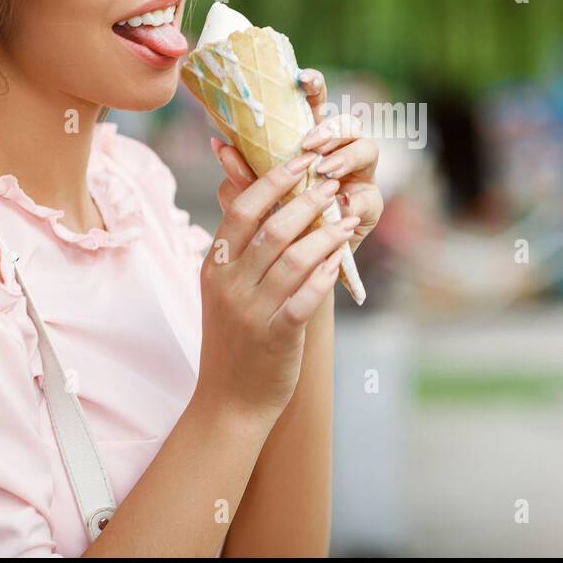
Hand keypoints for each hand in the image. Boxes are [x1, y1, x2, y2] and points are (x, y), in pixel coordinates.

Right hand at [197, 153, 360, 421]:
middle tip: (333, 184)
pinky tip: (342, 259)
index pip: (243, 209)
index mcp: (214, 265)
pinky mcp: (275, 336)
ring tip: (348, 220)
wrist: (228, 401)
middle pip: (272, 227)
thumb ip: (241, 247)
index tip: (303, 160)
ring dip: (326, 234)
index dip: (275, 180)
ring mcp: (250, 311)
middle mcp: (228, 284)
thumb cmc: (233, 338)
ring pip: (294, 258)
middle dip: (307, 199)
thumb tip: (261, 195)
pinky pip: (305, 297)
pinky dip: (326, 274)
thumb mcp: (224, 289)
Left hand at [210, 67, 382, 254]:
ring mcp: (357, 176)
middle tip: (310, 142)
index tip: (301, 80)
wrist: (288, 269)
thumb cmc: (270, 223)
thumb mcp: (251, 199)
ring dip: (346, 156)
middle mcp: (338, 151)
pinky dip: (354, 201)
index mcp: (310, 139)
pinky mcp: (369, 206)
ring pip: (367, 148)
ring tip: (324, 171)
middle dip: (332, 127)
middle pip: (349, 120)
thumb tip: (218, 144)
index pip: (315, 104)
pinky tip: (340, 206)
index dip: (314, 86)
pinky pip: (369, 197)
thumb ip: (241, 174)